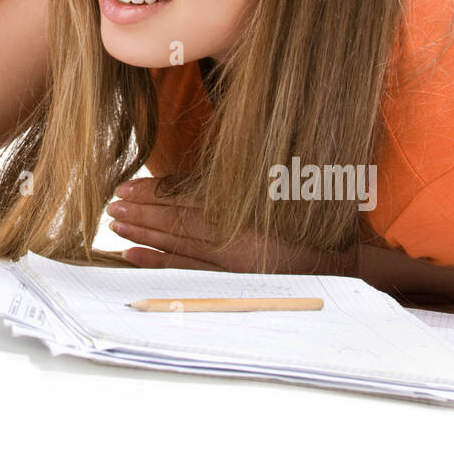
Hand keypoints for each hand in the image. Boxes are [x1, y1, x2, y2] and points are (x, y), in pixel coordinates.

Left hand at [107, 175, 355, 273]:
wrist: (342, 266)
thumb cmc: (312, 222)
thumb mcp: (278, 189)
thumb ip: (239, 179)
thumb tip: (198, 171)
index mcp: (245, 208)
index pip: (187, 197)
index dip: (153, 191)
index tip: (126, 187)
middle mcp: (234, 236)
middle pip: (176, 221)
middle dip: (140, 212)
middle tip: (111, 205)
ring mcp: (231, 262)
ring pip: (176, 246)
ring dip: (142, 235)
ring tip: (115, 225)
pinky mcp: (231, 281)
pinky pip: (187, 272)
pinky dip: (157, 262)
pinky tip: (132, 255)